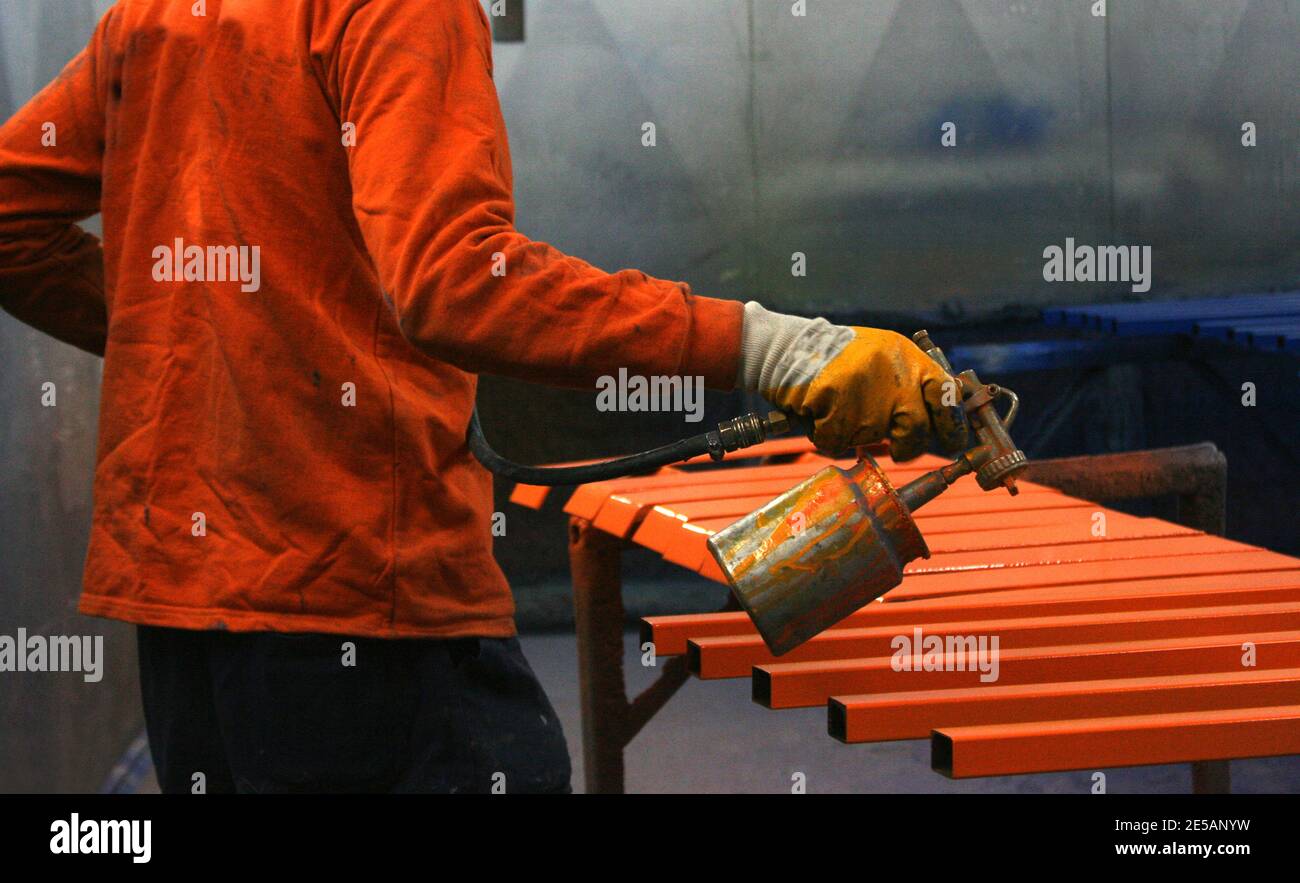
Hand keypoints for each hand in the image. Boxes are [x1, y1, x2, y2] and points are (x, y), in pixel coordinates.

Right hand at [738, 304, 966, 459]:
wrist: (788, 346)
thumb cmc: (836, 356)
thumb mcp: (883, 356)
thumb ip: (907, 381)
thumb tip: (935, 419)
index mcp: (908, 359)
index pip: (946, 395)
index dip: (952, 423)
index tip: (952, 440)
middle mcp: (895, 376)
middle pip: (917, 430)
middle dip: (907, 447)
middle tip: (898, 450)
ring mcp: (868, 393)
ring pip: (871, 438)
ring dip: (853, 433)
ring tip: (837, 409)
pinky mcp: (840, 406)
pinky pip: (839, 441)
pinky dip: (826, 435)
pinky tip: (818, 414)